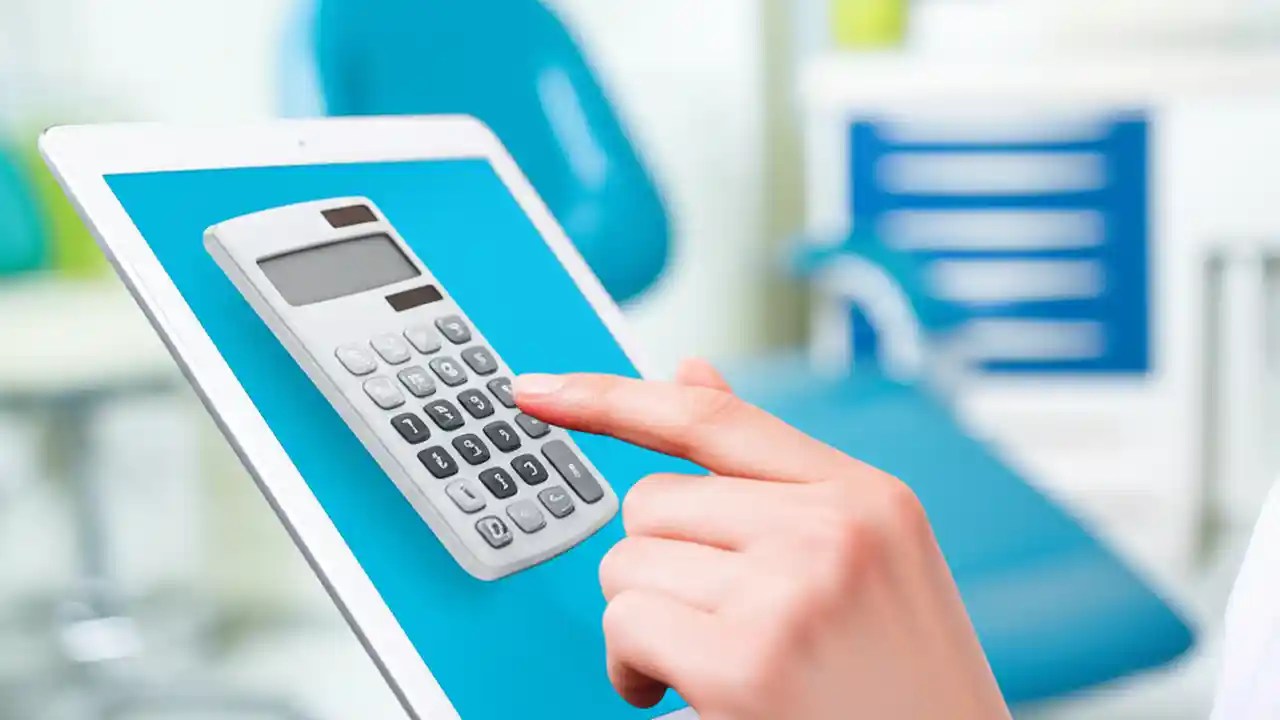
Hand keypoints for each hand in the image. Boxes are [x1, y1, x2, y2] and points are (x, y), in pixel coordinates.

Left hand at [515, 359, 1009, 719]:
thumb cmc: (902, 689)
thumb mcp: (866, 563)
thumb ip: (773, 474)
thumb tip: (690, 373)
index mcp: (866, 497)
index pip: (712, 418)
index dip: (610, 397)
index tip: (536, 391)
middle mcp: (831, 529)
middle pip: (651, 504)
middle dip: (659, 569)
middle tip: (709, 624)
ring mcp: (789, 591)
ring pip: (628, 567)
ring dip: (644, 624)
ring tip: (710, 666)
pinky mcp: (745, 663)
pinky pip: (625, 629)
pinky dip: (633, 672)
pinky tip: (684, 698)